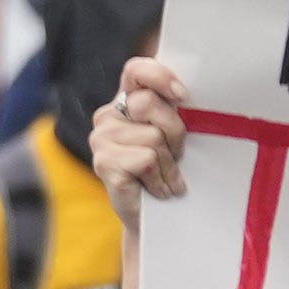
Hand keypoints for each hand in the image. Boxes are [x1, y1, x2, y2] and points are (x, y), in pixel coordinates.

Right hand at [93, 57, 190, 228]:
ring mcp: (101, 139)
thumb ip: (174, 111)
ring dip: (169, 163)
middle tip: (176, 156)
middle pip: (150, 104)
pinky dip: (160, 178)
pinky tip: (157, 189)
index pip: (137, 70)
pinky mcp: (104, 163)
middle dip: (174, 132)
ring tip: (166, 178)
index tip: (183, 95)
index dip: (159, 76)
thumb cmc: (168, 173)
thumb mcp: (174, 136)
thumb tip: (187, 94)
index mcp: (127, 101)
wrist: (155, 219)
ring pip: (153, 136)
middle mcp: (108, 115)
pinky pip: (147, 159)